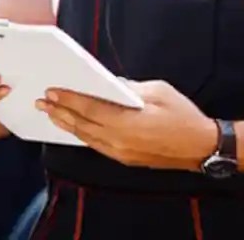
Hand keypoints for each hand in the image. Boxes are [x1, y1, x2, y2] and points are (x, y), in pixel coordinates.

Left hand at [37, 80, 217, 171]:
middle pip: (82, 125)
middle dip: (60, 112)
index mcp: (127, 122)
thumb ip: (130, 88)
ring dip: (67, 125)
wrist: (202, 147)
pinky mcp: (126, 158)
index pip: (89, 109)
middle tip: (41, 102)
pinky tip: (75, 127)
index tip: (51, 91)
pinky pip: (97, 145)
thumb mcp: (158, 91)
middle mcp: (119, 141)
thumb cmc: (184, 117)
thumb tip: (110, 84)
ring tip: (52, 114)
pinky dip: (83, 135)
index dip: (68, 99)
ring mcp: (122, 153)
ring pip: (87, 138)